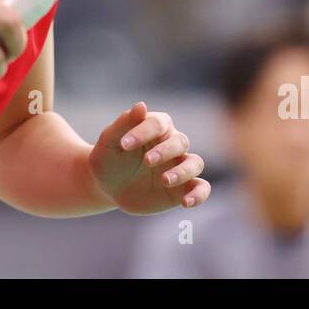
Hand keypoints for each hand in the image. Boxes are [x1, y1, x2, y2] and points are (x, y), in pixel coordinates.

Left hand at [89, 101, 210, 214]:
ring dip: (183, 171)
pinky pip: (202, 188)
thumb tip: (142, 106)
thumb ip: (124, 123)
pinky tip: (186, 203)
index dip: (143, 132)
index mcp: (155, 127)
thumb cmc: (108, 158)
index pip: (158, 123)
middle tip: (146, 161)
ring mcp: (179, 166)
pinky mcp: (183, 188)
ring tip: (164, 181)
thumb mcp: (109, 141)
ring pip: (195, 163)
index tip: (124, 144)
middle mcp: (171, 144)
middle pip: (180, 141)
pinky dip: (199, 194)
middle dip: (165, 151)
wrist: (107, 186)